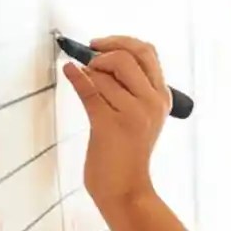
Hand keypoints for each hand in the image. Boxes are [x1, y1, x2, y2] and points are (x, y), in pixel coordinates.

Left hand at [61, 37, 171, 206]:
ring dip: (89, 74)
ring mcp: (133, 113)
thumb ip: (133, 88)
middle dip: (103, 53)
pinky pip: (89, 90)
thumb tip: (102, 57)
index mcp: (162, 97)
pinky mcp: (109, 125)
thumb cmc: (128, 152)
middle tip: (90, 61)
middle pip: (127, 56)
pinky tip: (68, 71)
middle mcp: (152, 102)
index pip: (147, 52)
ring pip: (105, 74)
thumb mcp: (143, 116)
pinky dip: (75, 77)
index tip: (100, 44)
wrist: (126, 189)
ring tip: (85, 83)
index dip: (121, 41)